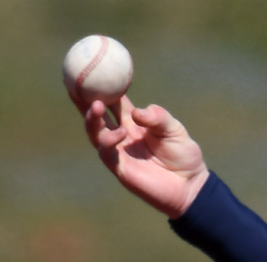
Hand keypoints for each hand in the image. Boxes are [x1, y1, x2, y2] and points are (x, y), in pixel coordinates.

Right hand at [78, 96, 208, 217]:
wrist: (190, 185)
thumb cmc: (184, 155)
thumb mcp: (175, 129)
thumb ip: (158, 117)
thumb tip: (138, 112)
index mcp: (133, 122)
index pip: (112, 101)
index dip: (101, 87)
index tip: (91, 70)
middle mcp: (122, 134)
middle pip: (96, 115)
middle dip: (83, 100)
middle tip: (75, 84)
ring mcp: (119, 152)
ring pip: (96, 132)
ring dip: (92, 119)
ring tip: (96, 106)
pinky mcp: (120, 168)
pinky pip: (107, 153)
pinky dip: (110, 141)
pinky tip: (121, 133)